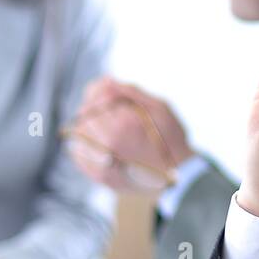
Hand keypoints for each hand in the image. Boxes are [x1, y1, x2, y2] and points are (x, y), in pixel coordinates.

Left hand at [68, 78, 193, 191]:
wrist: (179, 178)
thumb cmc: (172, 140)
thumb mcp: (160, 108)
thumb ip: (132, 92)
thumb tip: (106, 80)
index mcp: (124, 125)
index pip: (98, 96)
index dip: (105, 90)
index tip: (114, 93)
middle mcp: (109, 145)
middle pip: (85, 113)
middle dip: (97, 106)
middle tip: (113, 110)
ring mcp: (102, 163)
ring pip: (79, 132)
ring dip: (90, 124)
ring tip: (108, 126)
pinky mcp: (99, 176)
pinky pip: (78, 153)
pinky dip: (84, 143)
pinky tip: (101, 142)